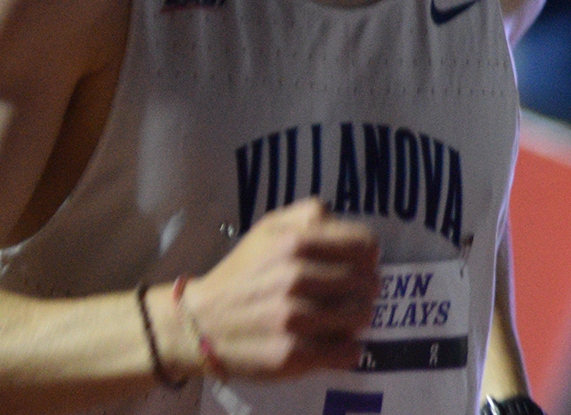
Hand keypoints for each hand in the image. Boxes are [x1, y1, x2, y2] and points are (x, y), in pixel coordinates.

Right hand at [173, 198, 380, 378]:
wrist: (201, 323)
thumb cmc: (243, 273)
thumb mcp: (269, 228)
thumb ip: (310, 215)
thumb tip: (347, 227)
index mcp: (294, 243)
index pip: (365, 245)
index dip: (368, 256)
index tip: (359, 265)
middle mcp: (295, 278)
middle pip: (369, 282)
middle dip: (365, 289)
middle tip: (351, 294)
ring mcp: (293, 319)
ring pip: (362, 316)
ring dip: (357, 318)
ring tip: (341, 318)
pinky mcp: (292, 355)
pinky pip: (348, 351)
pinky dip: (348, 348)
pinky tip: (333, 341)